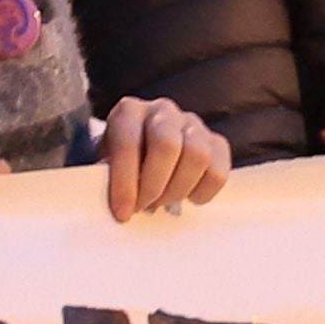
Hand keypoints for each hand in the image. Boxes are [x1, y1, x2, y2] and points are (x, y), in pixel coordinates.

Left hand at [100, 96, 229, 220]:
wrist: (142, 155)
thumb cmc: (121, 165)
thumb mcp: (105, 167)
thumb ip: (106, 180)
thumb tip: (118, 206)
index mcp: (129, 113)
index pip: (128, 143)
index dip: (125, 182)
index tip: (123, 212)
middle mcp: (162, 111)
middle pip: (167, 144)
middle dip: (154, 185)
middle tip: (145, 208)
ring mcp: (192, 124)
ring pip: (197, 155)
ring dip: (178, 189)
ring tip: (163, 203)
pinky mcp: (215, 143)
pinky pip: (219, 170)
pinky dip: (204, 191)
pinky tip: (188, 198)